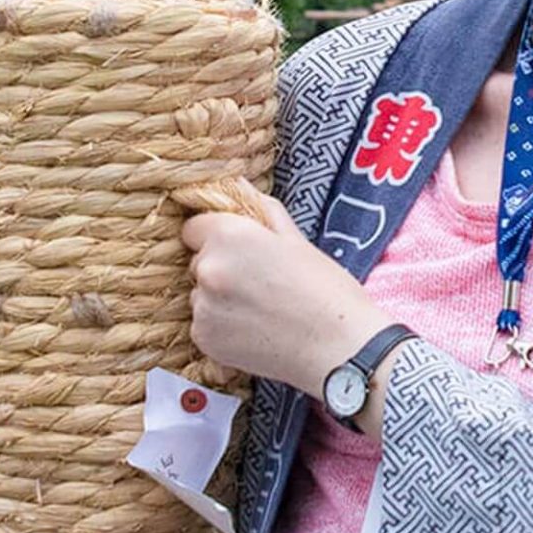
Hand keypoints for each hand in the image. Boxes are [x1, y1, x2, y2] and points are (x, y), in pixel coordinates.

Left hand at [181, 189, 391, 397]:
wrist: (339, 348)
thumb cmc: (327, 289)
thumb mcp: (297, 240)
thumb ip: (262, 210)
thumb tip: (238, 184)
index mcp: (230, 236)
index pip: (194, 227)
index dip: (218, 235)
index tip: (243, 250)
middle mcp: (208, 269)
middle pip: (199, 261)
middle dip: (221, 267)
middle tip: (261, 282)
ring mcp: (202, 307)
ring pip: (201, 294)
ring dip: (221, 299)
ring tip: (262, 309)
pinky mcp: (204, 339)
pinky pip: (205, 323)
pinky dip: (223, 326)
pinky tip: (256, 329)